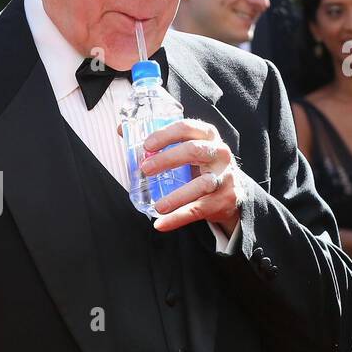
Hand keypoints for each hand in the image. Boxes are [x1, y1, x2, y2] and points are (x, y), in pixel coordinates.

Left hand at [140, 119, 242, 235]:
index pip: (187, 127)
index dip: (166, 134)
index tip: (147, 145)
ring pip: (202, 184)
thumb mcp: (186, 148)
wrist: (229, 191)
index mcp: (207, 136)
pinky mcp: (224, 199)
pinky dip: (178, 218)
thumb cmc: (200, 165)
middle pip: (194, 151)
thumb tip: (123, 131)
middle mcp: (219, 153)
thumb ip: (159, 141)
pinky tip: (161, 224)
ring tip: (158, 206)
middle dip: (168, 159)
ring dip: (177, 196)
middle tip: (146, 169)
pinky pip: (199, 209)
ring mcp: (224, 177)